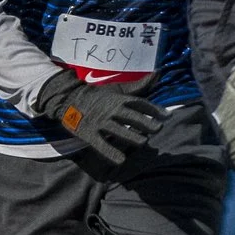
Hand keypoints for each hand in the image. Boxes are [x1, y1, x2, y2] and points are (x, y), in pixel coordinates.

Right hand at [33, 69, 166, 161]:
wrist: (68, 98)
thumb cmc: (98, 96)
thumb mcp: (118, 89)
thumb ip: (139, 86)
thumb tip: (158, 73)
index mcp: (119, 99)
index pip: (140, 104)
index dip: (154, 110)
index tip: (166, 116)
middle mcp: (111, 110)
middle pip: (131, 117)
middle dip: (146, 123)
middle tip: (158, 129)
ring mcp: (99, 122)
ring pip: (118, 130)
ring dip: (131, 136)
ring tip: (142, 142)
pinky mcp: (88, 133)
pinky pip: (100, 144)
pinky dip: (110, 152)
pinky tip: (121, 160)